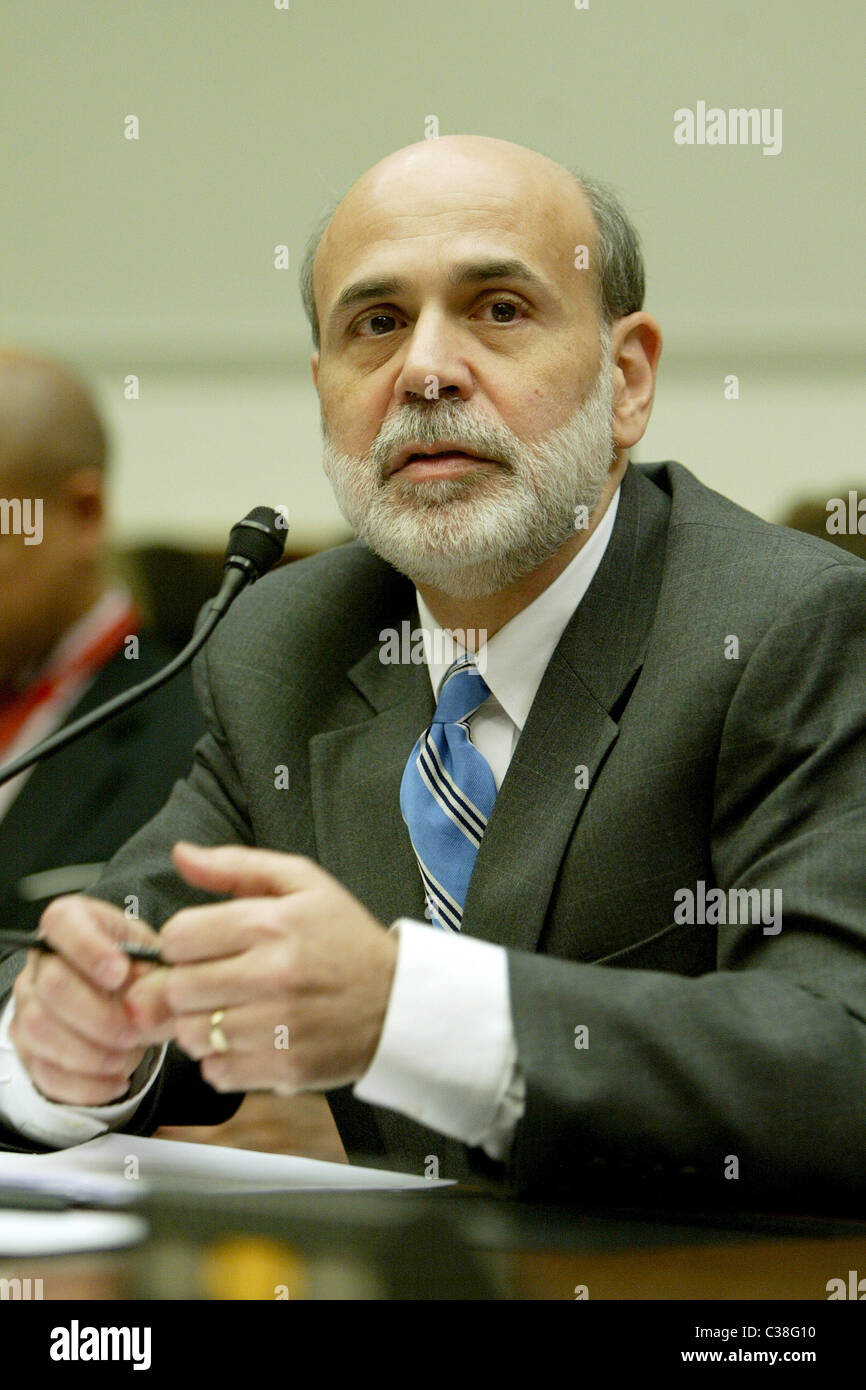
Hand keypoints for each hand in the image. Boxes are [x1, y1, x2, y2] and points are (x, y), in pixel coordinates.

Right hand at [10, 896, 160, 1104]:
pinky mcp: (29, 1047)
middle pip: (51, 984)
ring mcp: (29, 1004)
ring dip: (90, 1053)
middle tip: (134, 1031)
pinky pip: (43, 1071)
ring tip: (129, 1056)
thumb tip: (143, 1011)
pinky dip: (84, 1085)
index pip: (63, 921)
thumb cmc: (144, 973)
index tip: (120, 973)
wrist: (134, 1005)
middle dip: (98, 1016)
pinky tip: (117, 1081)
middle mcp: (43, 960)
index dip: (88, 948)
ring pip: (40, 1030)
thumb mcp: (162, 966)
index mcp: (76, 922)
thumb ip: (159, 982)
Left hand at [125, 843, 398, 1095]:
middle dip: (187, 984)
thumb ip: (236, 865)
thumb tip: (181, 855)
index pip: (177, 936)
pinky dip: (222, 1060)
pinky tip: (247, 1040)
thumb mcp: (303, 882)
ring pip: (190, 1034)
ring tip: (231, 1011)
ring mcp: (278, 1026)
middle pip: (178, 989)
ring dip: (201, 1025)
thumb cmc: (346, 938)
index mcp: (271, 923)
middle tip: (214, 981)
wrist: (400, 1002)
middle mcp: (271, 974)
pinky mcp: (284, 1068)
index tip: (201, 947)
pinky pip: (216, 1072)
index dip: (181, 942)